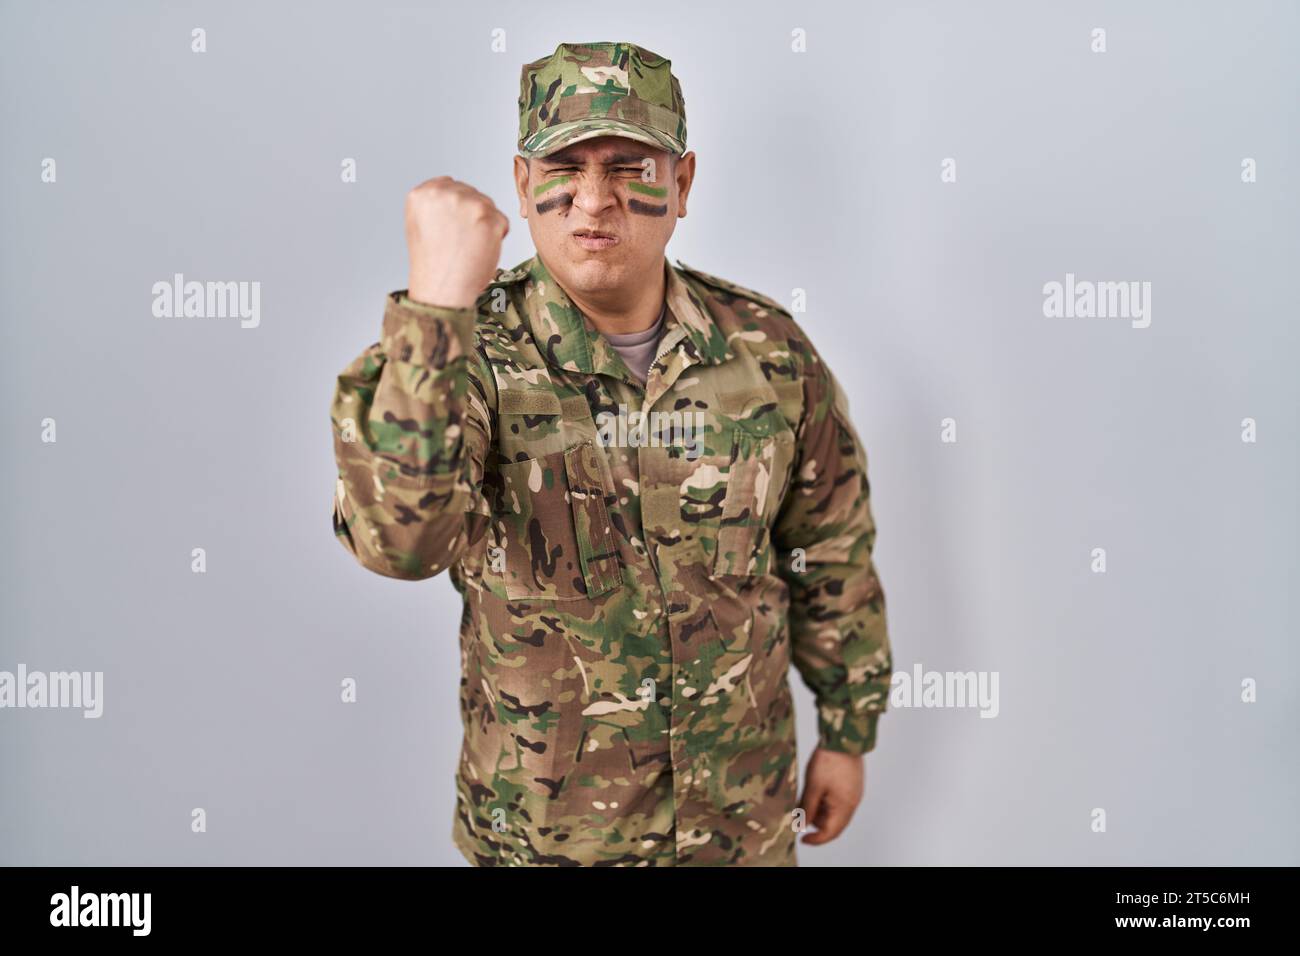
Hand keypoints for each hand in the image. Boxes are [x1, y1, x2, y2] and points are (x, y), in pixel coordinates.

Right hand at [404, 176, 509, 308]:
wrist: (442, 290)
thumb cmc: (433, 264)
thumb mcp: (419, 224)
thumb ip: (435, 203)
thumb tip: (457, 192)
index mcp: (423, 194)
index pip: (449, 184)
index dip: (455, 208)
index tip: (451, 227)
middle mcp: (445, 194)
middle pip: (471, 193)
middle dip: (471, 214)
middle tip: (460, 241)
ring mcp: (468, 204)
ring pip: (488, 205)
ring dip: (484, 224)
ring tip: (468, 247)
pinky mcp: (489, 218)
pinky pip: (502, 221)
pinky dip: (497, 236)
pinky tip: (480, 250)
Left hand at [797, 747, 864, 845]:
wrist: (843, 737)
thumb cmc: (829, 760)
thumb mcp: (813, 786)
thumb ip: (808, 808)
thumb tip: (802, 825)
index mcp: (845, 807)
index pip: (831, 833)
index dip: (816, 839)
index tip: (802, 839)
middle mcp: (853, 803)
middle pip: (835, 823)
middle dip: (817, 822)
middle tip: (801, 812)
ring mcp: (854, 793)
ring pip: (837, 811)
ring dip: (822, 810)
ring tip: (807, 798)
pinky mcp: (853, 784)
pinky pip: (840, 800)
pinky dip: (827, 801)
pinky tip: (817, 790)